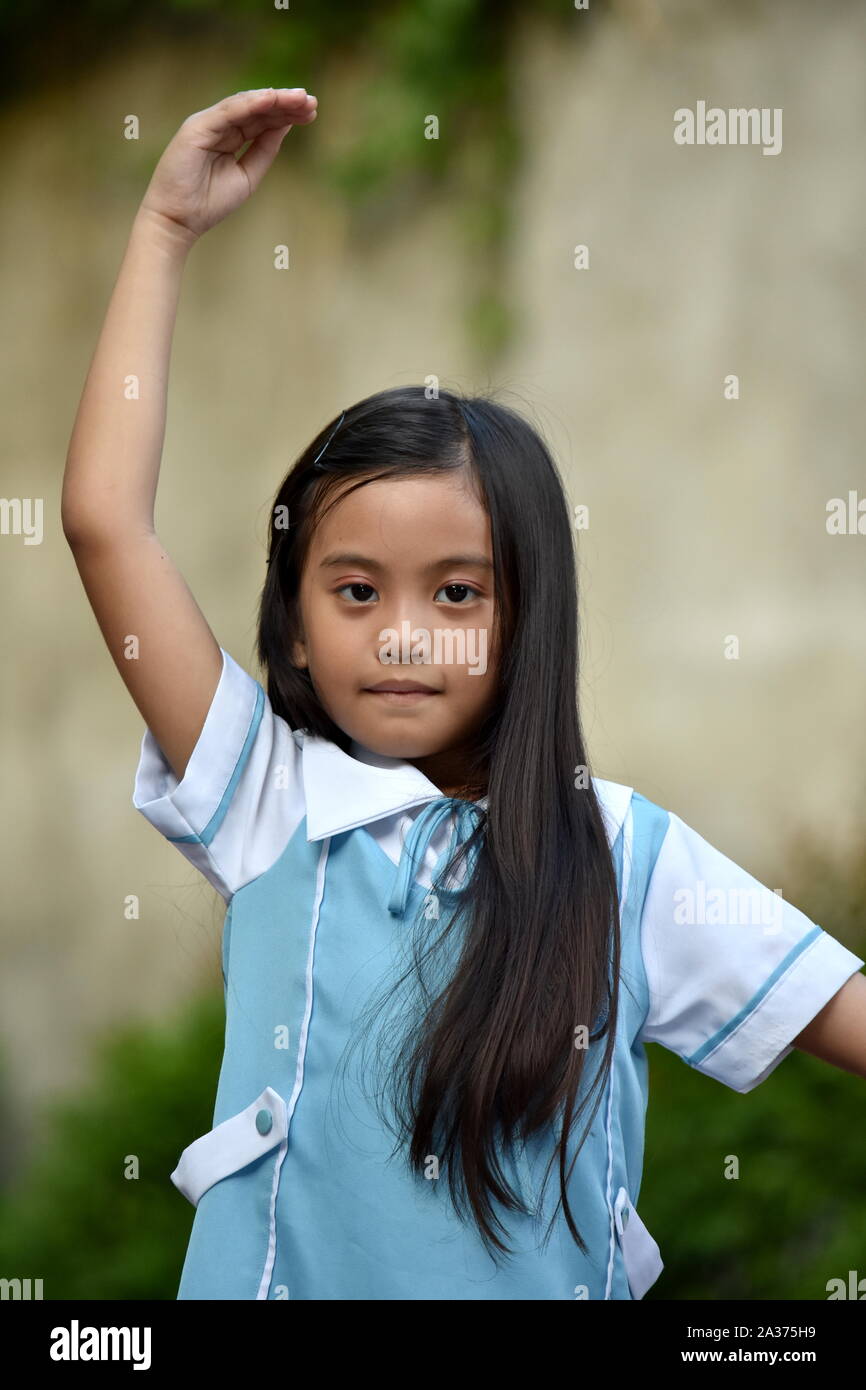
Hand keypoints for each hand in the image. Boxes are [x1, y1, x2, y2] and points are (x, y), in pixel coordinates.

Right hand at [139, 87, 317, 243]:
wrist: (179, 219)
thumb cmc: (210, 202)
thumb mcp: (248, 175)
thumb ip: (264, 150)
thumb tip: (285, 127)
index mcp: (231, 137)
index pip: (263, 120)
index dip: (287, 114)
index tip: (312, 112)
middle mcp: (220, 125)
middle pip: (257, 108)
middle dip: (286, 103)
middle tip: (312, 101)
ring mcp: (208, 123)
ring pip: (245, 104)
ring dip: (274, 98)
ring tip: (299, 98)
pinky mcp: (197, 127)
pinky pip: (228, 111)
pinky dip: (250, 103)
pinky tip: (271, 98)